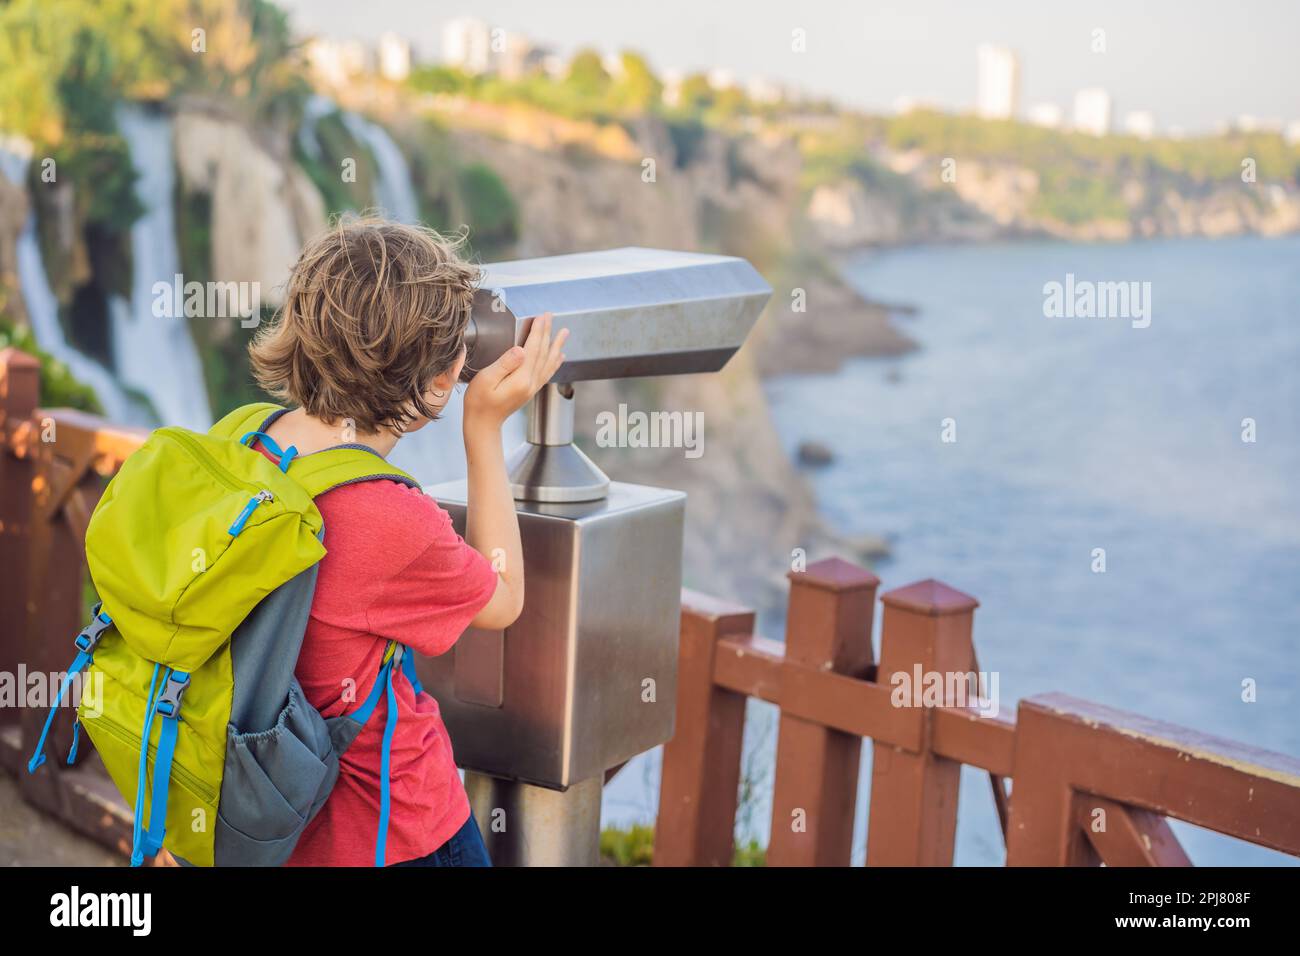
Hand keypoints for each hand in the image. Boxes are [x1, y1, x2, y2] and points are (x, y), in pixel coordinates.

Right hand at [463, 312, 567, 428]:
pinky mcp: (529, 391)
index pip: (533, 348)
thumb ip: (505, 363)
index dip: (538, 331)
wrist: (483, 424)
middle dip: (547, 332)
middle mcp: (531, 383)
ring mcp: (532, 388)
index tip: (542, 316)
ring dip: (556, 345)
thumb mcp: (486, 379)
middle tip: (551, 316)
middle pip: (543, 352)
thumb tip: (520, 349)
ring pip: (548, 362)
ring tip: (564, 333)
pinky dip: (554, 362)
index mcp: (521, 378)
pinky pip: (547, 373)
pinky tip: (559, 356)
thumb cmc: (480, 402)